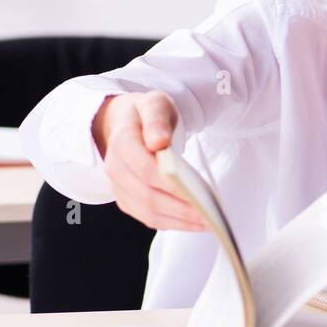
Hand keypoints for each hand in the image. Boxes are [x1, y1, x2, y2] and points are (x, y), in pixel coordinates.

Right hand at [91, 91, 208, 230]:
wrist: (126, 123)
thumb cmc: (145, 115)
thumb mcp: (154, 104)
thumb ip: (156, 119)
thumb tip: (158, 142)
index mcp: (122, 143)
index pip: (147, 171)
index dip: (172, 186)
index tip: (198, 195)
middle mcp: (116, 169)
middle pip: (149, 197)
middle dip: (181, 210)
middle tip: (210, 216)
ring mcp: (119, 188)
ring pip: (149, 213)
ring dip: (180, 222)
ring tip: (208, 223)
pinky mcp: (128, 201)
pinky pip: (150, 218)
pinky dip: (174, 223)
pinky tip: (195, 223)